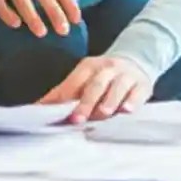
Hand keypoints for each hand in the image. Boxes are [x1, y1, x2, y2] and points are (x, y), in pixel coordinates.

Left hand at [38, 56, 152, 122]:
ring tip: (103, 114)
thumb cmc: (103, 77)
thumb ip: (63, 94)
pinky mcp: (142, 85)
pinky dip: (132, 101)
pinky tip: (127, 110)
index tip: (54, 113)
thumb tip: (37, 108)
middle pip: (95, 85)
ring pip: (117, 88)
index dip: (64, 97)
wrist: (136, 60)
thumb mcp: (83, 79)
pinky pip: (137, 93)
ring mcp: (126, 75)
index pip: (75, 82)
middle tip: (77, 119)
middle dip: (86, 103)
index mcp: (88, 67)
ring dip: (109, 101)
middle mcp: (107, 68)